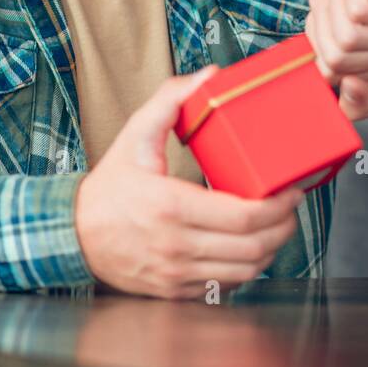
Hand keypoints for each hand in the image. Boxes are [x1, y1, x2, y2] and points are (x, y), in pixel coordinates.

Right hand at [74, 66, 303, 299]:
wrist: (75, 234)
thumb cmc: (111, 186)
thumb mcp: (136, 134)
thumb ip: (171, 100)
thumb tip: (209, 75)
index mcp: (171, 206)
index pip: (245, 216)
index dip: (279, 206)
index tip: (292, 191)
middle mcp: (176, 246)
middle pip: (253, 247)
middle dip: (283, 226)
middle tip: (291, 207)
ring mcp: (177, 274)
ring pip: (245, 271)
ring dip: (270, 249)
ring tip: (276, 226)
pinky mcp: (176, 291)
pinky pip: (225, 286)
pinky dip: (245, 268)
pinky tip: (247, 247)